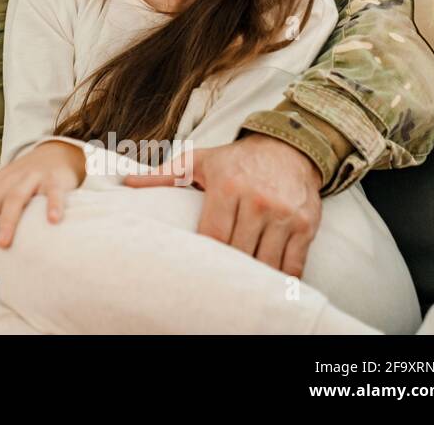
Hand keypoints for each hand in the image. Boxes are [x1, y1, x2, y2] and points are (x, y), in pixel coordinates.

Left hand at [0, 141, 83, 285]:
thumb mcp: (4, 197)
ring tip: (3, 244)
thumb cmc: (26, 188)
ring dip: (7, 221)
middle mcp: (8, 180)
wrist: (54, 155)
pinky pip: (53, 192)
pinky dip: (52, 204)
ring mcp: (31, 178)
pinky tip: (52, 221)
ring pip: (15, 198)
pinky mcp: (54, 179)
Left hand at [123, 135, 323, 277]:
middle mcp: (257, 200)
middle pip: (238, 251)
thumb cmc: (236, 160)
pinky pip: (293, 263)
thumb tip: (127, 182)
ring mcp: (284, 214)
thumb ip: (164, 175)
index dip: (204, 255)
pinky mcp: (306, 225)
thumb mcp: (199, 161)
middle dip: (227, 268)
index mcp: (227, 186)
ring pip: (266, 261)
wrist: (288, 149)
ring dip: (254, 277)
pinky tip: (270, 284)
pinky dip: (282, 278)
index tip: (196, 265)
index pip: (213, 235)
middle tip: (216, 280)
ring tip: (240, 284)